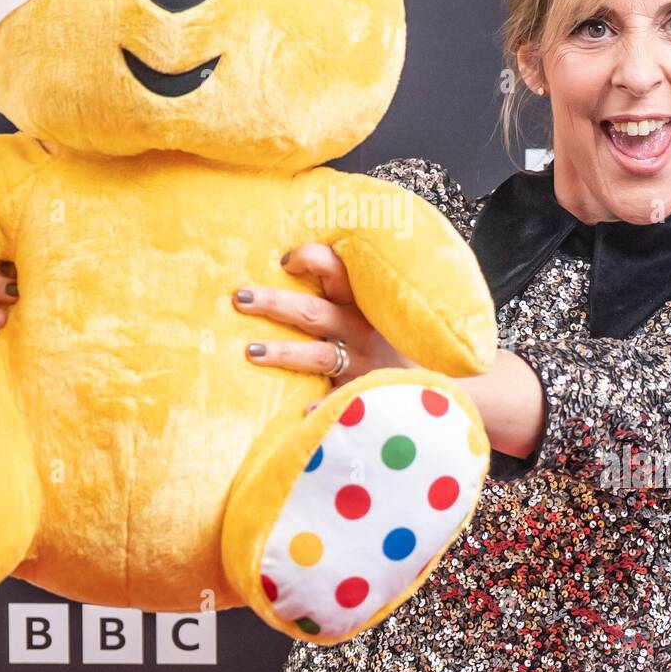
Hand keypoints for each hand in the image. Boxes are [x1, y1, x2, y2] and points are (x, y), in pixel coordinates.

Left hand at [233, 243, 416, 405]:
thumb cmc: (388, 337)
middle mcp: (362, 330)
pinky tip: (303, 411)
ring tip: (251, 350)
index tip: (285, 261)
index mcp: (363, 303)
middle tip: (241, 298)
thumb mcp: (374, 308)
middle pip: (313, 313)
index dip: (313, 261)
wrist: (429, 378)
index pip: (339, 272)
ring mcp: (363, 363)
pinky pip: (340, 399)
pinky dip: (323, 405)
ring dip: (284, 352)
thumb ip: (343, 292)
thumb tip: (292, 263)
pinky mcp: (363, 392)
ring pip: (319, 355)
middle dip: (275, 303)